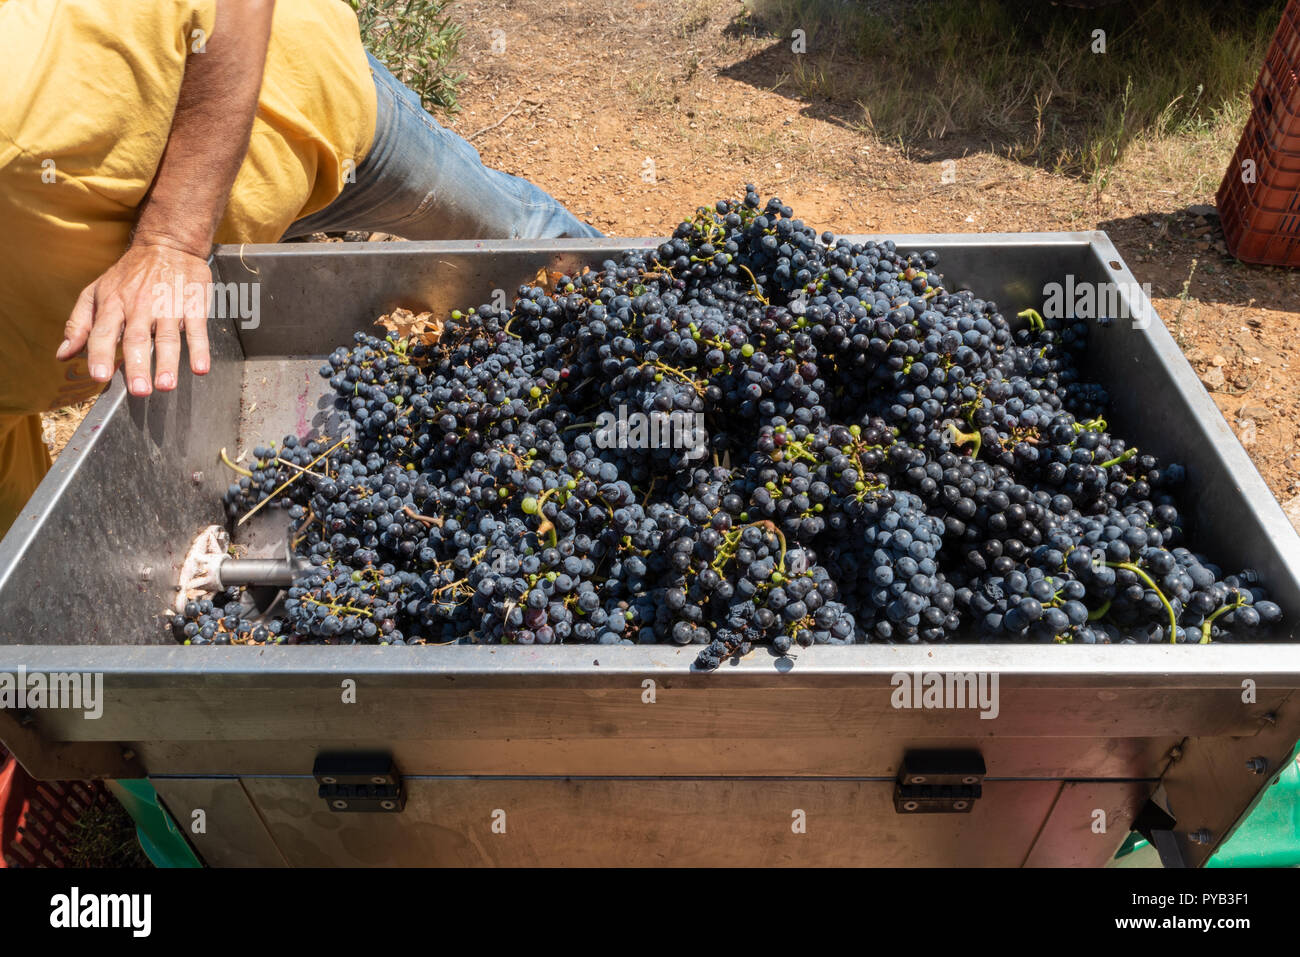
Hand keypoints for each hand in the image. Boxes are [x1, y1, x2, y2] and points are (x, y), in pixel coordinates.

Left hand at [58, 240, 211, 395]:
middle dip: (137, 365)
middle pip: (136, 338)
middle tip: (138, 390)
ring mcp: (168, 306)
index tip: (99, 376)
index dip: (99, 354)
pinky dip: (200, 349)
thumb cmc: (130, 273)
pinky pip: (197, 329)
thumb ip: (79, 324)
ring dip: (168, 362)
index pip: (102, 332)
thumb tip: (63, 354)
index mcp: (113, 303)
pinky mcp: (193, 304)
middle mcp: (139, 306)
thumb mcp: (97, 291)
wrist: (167, 245)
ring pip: (167, 337)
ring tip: (166, 384)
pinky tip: (200, 368)